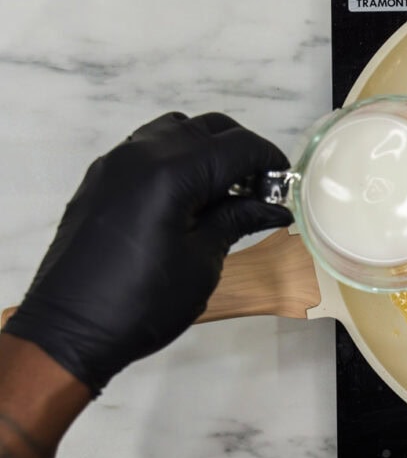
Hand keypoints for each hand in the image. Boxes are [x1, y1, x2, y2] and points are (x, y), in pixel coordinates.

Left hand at [2, 113, 291, 393]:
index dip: (269, 161)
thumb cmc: (143, 302)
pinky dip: (177, 158)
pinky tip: (187, 197)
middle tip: (260, 190)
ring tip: (222, 190)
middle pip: (208, 129)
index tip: (285, 185)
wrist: (70, 329)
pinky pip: (147, 148)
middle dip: (241, 152)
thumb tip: (273, 208)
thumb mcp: (202, 261)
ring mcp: (116, 163)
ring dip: (207, 150)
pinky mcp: (102, 178)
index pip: (236, 146)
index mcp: (171, 173)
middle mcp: (141, 155)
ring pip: (176, 131)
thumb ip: (236, 220)